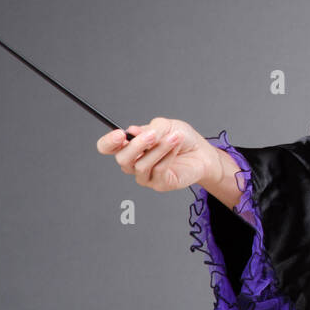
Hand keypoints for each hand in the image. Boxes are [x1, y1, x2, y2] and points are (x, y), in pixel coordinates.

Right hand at [95, 117, 217, 191]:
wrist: (202, 152)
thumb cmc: (181, 138)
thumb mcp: (166, 126)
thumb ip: (149, 128)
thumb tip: (132, 132)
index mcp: (130, 146)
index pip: (108, 147)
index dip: (109, 142)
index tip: (119, 135)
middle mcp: (134, 162)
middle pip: (122, 159)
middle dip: (137, 145)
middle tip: (153, 135)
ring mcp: (145, 175)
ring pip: (141, 165)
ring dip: (159, 148)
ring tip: (175, 137)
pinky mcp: (159, 184)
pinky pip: (158, 170)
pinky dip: (168, 155)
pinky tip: (176, 147)